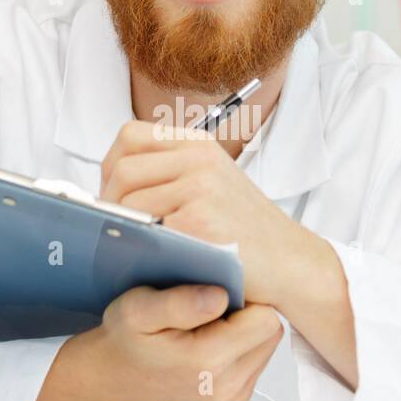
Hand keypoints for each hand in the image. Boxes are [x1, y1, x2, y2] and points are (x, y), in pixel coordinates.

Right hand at [88, 283, 283, 400]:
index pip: (265, 317)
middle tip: (210, 307)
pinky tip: (211, 339)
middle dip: (248, 312)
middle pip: (270, 331)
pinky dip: (241, 344)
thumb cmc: (125, 340)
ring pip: (267, 344)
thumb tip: (221, 296)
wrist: (112, 378)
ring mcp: (233, 396)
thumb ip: (180, 302)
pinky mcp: (235, 399)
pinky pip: (257, 359)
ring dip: (246, 329)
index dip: (246, 297)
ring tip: (208, 324)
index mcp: (208, 362)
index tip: (217, 292)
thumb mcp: (138, 309)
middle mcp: (228, 386)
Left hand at [99, 120, 323, 307]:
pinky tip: (151, 259)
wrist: (292, 263)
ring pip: (129, 202)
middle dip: (109, 201)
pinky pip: (145, 230)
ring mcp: (199, 189)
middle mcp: (200, 159)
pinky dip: (140, 247)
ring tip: (134, 244)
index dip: (111, 166)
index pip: (129, 137)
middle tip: (118, 228)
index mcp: (199, 145)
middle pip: (122, 170)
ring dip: (123, 228)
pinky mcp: (198, 223)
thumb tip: (109, 185)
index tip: (113, 193)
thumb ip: (170, 174)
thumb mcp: (213, 184)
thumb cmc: (247, 232)